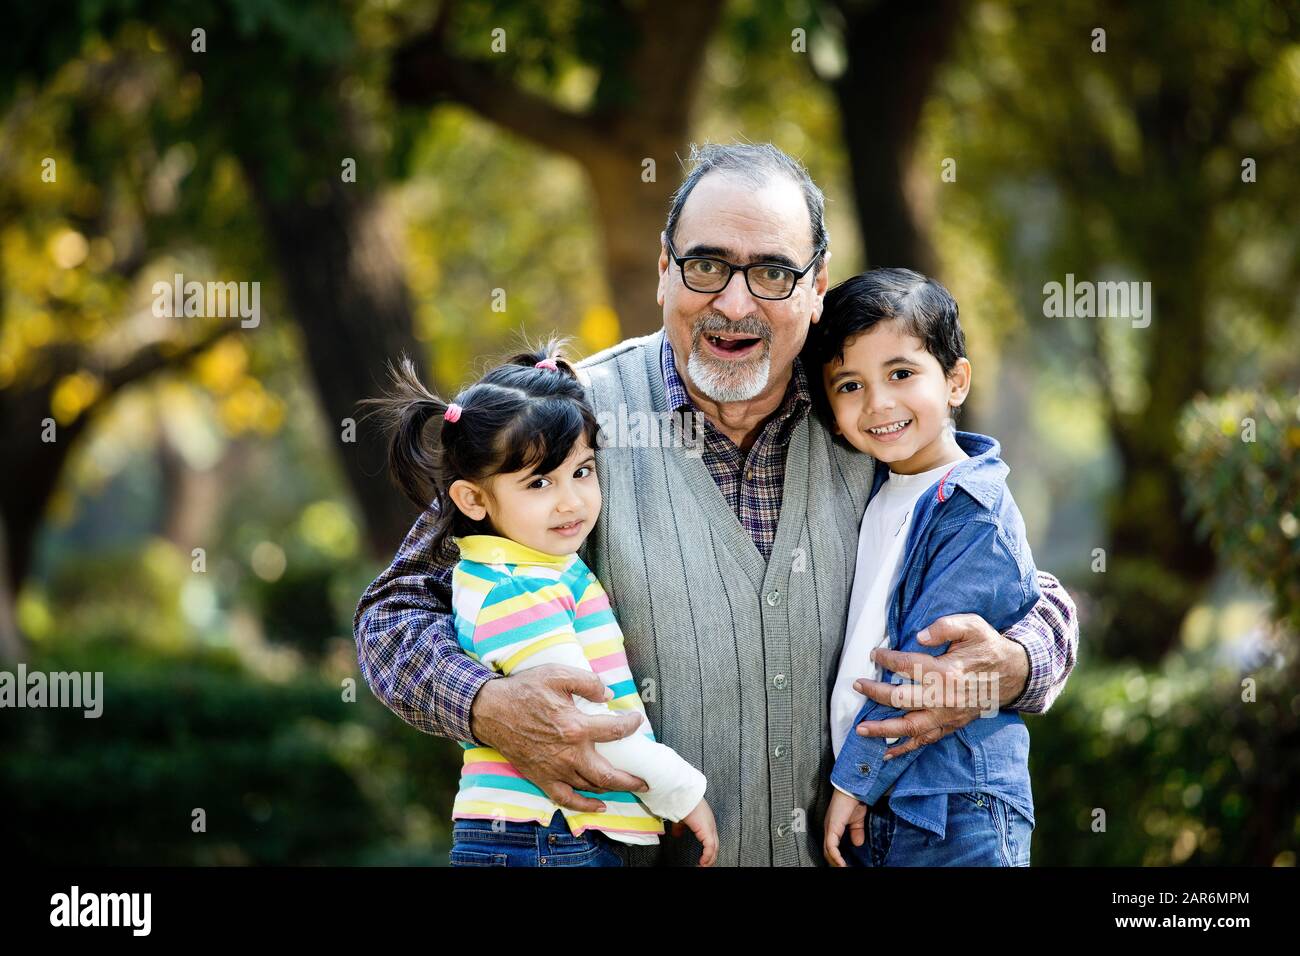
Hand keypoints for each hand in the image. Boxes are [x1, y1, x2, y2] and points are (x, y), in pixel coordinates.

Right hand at [469, 666, 647, 812]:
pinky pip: (566, 798)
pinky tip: (598, 804)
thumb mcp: (558, 674)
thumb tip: (609, 694)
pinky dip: (584, 805)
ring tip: (628, 787)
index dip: (631, 725)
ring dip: (613, 789)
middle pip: (609, 775)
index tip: (636, 721)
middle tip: (646, 780)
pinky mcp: (542, 778)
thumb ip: (588, 682)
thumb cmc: (524, 691)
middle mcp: (569, 753)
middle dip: (632, 780)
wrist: (491, 710)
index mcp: (576, 726)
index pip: (615, 730)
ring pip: (591, 787)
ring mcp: (555, 769)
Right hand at [670, 798, 718, 866]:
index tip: (702, 859)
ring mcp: (710, 828)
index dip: (708, 850)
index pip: (711, 839)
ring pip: (715, 848)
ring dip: (709, 859)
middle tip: (703, 865)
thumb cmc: (683, 802)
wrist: (683, 795)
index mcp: (706, 822)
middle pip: (715, 845)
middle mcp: (711, 825)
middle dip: (710, 857)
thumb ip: (680, 828)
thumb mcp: (682, 819)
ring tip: (703, 866)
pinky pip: (710, 848)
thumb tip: (676, 835)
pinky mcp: (707, 831)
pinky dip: (707, 856)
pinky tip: (703, 862)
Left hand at [823, 789, 866, 866]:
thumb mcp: (857, 821)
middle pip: (827, 852)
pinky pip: (831, 847)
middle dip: (834, 863)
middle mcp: (828, 829)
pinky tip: (842, 864)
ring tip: (843, 869)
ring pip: (827, 851)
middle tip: (843, 869)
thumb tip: (858, 843)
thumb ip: (856, 831)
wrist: (853, 791)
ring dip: (835, 863)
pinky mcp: (832, 828)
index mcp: (833, 828)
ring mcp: (829, 828)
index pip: (830, 848)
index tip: (844, 865)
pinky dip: (836, 857)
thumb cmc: (853, 802)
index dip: (836, 858)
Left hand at [852, 613, 1030, 759]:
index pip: (908, 666)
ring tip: (860, 729)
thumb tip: (920, 636)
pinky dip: (904, 749)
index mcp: (947, 671)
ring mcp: (947, 716)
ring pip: (910, 727)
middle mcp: (945, 698)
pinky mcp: (950, 726)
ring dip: (883, 730)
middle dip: (875, 693)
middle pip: (902, 699)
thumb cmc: (988, 647)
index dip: (887, 659)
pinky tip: (885, 753)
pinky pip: (924, 741)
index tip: (874, 654)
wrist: (1013, 674)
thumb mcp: (973, 626)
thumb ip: (946, 626)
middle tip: (857, 685)